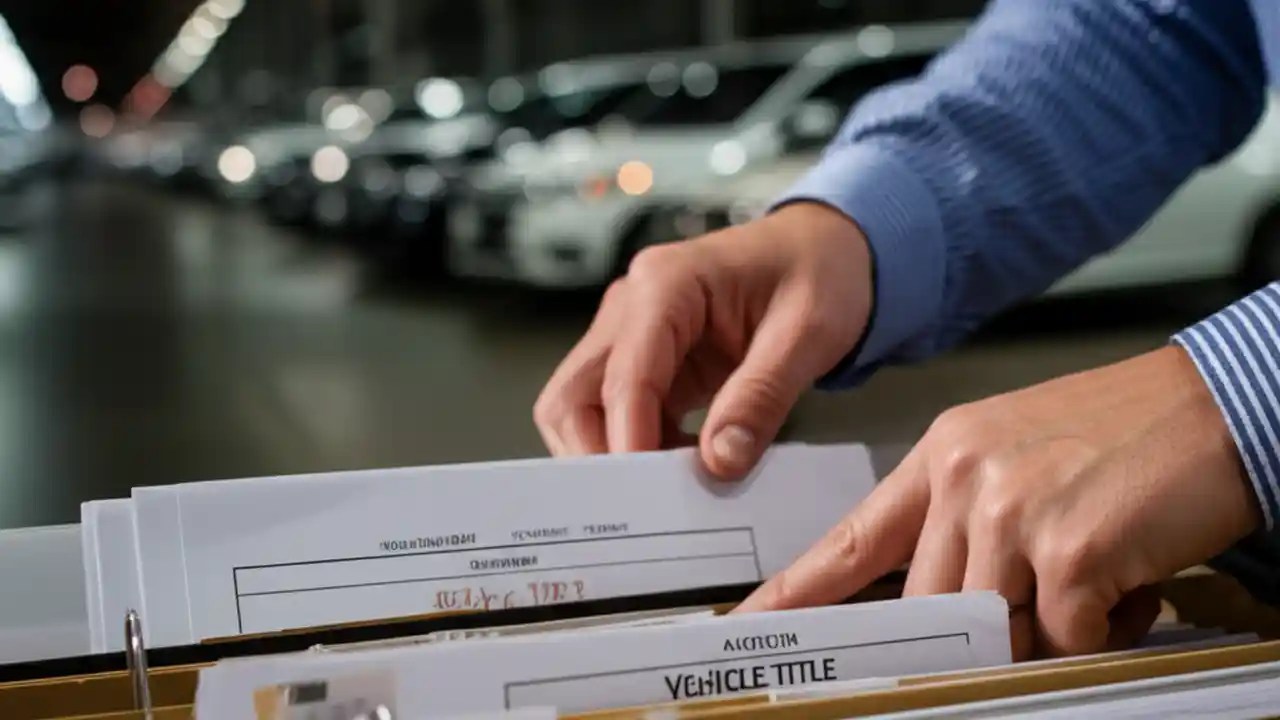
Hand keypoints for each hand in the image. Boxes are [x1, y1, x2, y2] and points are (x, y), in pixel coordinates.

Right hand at [534, 202, 871, 477]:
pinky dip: (643, 452)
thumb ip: (762, 396)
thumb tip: (720, 463)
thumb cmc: (818, 272)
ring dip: (615, 457)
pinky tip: (686, 474)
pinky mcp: (648, 364)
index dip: (627, 438)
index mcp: (666, 282)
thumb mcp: (808, 332)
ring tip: (669, 495)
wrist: (825, 250)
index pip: (625, 373)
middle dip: (596, 456)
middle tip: (639, 510)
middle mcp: (631, 306)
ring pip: (584, 410)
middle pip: (574, 394)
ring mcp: (633, 336)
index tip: (644, 494)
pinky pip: (622, 417)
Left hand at [734, 346, 1262, 659]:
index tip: (754, 620)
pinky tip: (1127, 579)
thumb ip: (965, 525)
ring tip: (1096, 573)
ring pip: (991, 627)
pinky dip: (1101, 626)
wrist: (1215, 405)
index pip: (852, 538)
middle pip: (925, 603)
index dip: (799, 590)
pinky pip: (1062, 635)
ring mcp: (1011, 510)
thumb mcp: (1015, 458)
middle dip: (979, 625)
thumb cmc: (1123, 434)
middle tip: (1042, 597)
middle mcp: (965, 478)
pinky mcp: (1068, 549)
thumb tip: (945, 604)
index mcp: (943, 455)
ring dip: (1049, 623)